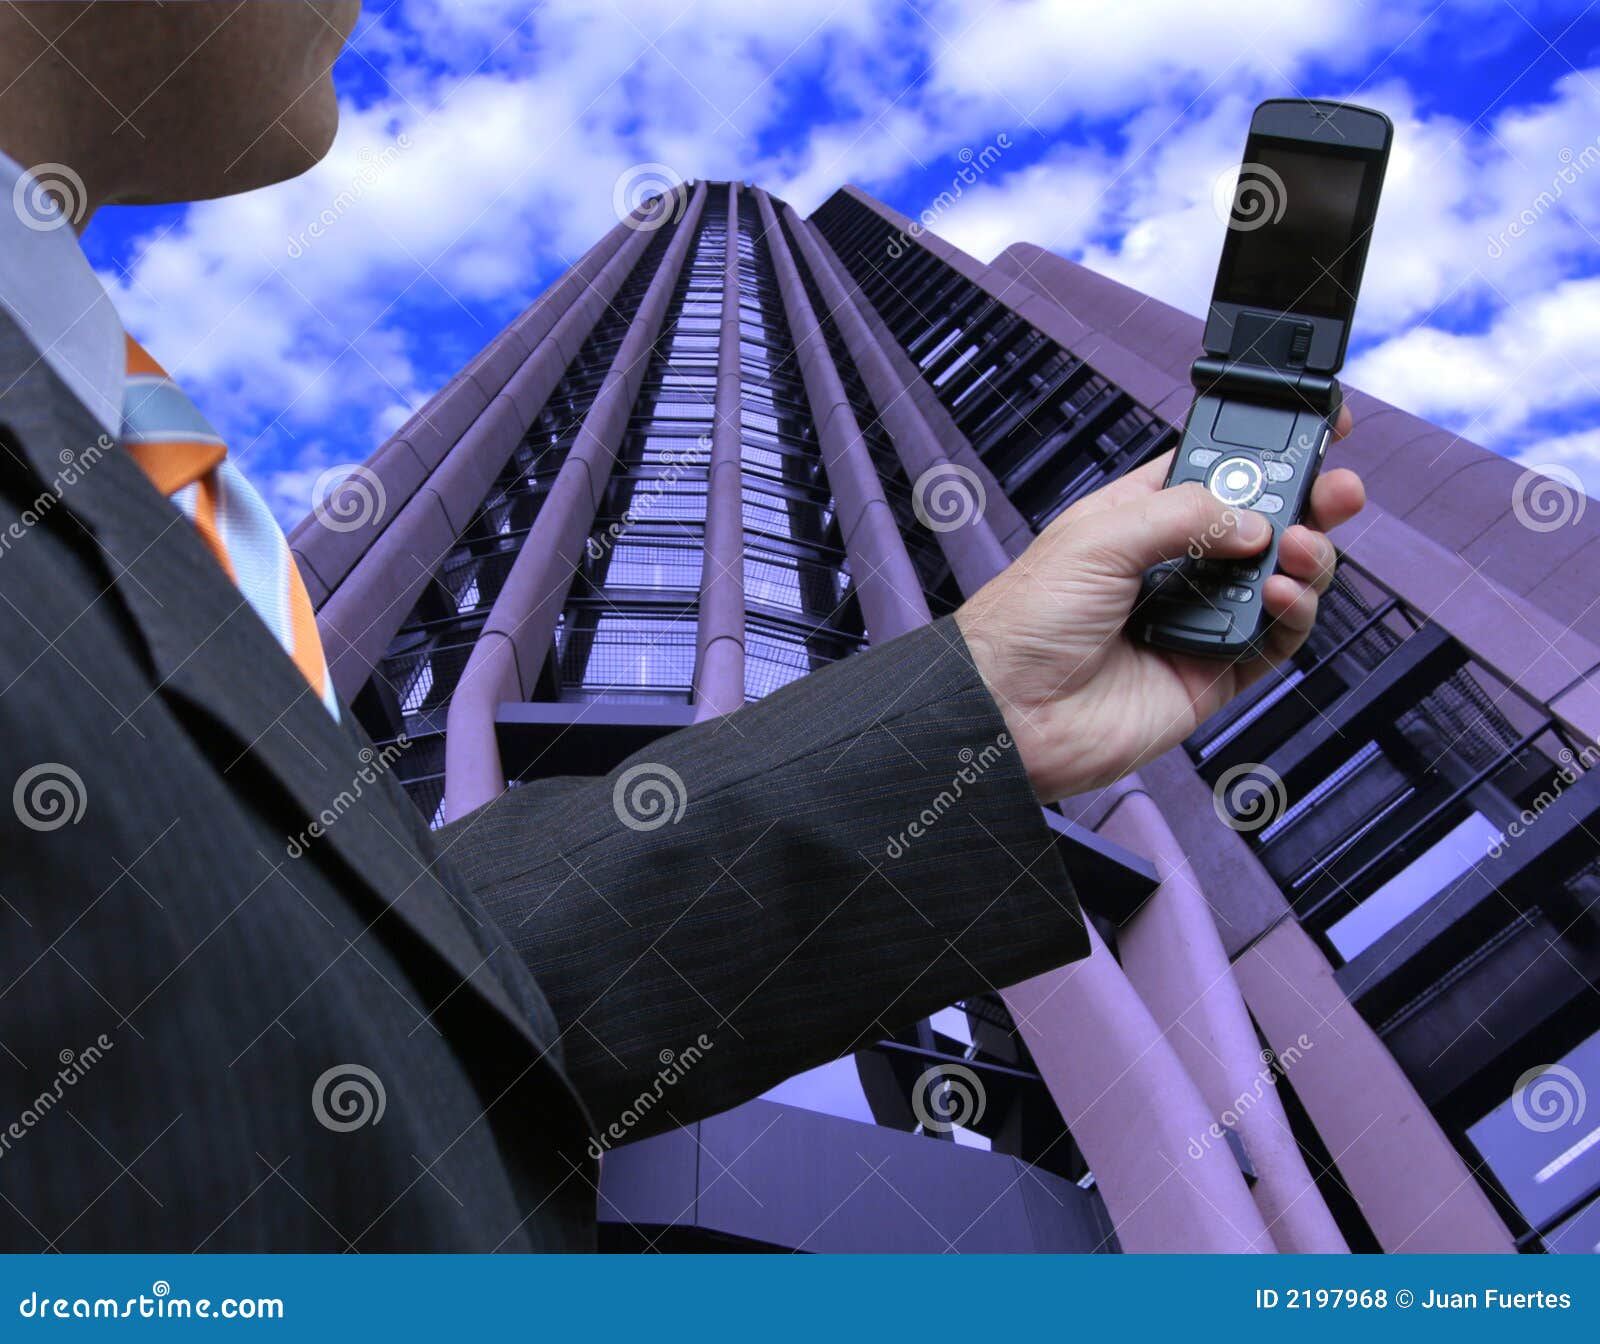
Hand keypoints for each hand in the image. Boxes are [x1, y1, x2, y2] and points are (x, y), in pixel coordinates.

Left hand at [955, 410, 1364, 802]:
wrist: (1008, 712)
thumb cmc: (1024, 623)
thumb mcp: (1099, 539)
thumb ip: (1185, 515)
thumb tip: (1254, 519)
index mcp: (1140, 518)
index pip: (1217, 473)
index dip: (1265, 451)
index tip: (1314, 428)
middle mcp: (1174, 566)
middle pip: (1262, 525)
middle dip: (1307, 501)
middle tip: (1336, 488)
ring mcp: (1196, 620)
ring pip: (1279, 580)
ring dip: (1306, 557)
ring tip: (1302, 546)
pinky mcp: (1212, 673)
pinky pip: (1273, 641)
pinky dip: (1292, 614)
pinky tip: (1280, 592)